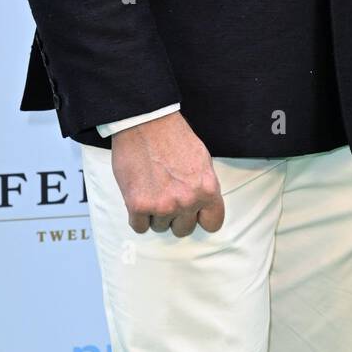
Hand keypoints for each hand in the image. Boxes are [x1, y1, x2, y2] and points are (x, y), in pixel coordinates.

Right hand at [110, 111, 224, 236]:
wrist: (146, 122)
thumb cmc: (173, 136)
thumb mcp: (202, 160)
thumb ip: (203, 185)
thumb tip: (202, 204)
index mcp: (207, 189)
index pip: (213, 223)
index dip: (202, 218)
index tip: (195, 215)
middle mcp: (187, 200)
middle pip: (183, 229)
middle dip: (176, 217)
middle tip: (168, 197)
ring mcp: (163, 205)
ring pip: (160, 227)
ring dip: (155, 214)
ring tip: (152, 189)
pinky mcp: (138, 205)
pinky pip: (139, 227)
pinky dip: (138, 216)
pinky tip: (140, 197)